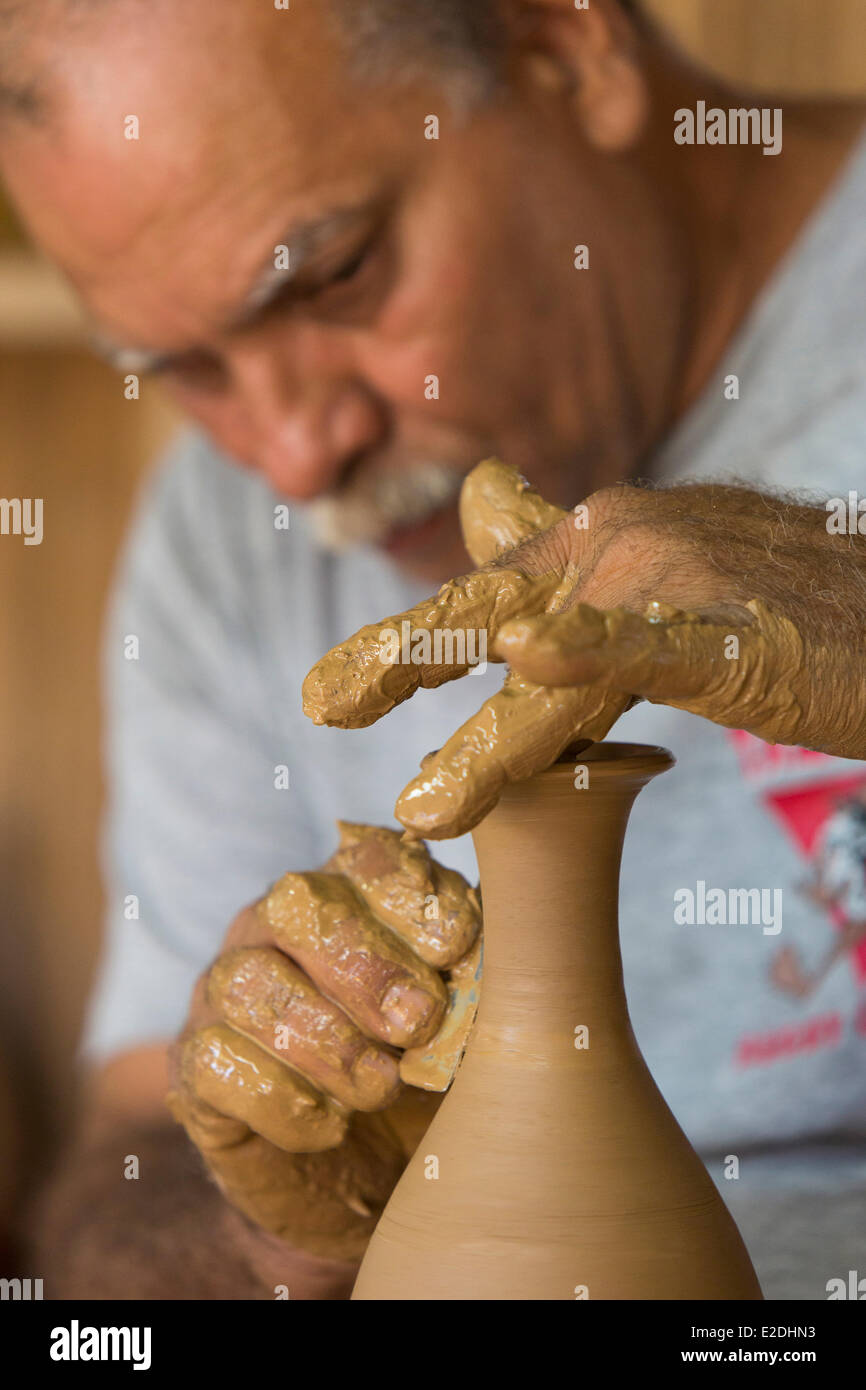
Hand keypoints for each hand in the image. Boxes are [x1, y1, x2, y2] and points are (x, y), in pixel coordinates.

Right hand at [167, 823, 480, 1262]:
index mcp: (351, 893)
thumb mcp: (468, 1021)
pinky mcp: (196, 1070)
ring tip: (381, 1086)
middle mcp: (275, 926)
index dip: (409, 892)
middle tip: (418, 1022)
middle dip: (365, 964)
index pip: (367, 855)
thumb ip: (476, 977)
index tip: (457, 946)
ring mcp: (224, 994)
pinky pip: (215, 1064)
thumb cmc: (428, 1074)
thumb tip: (477, 956)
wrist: (373, 1174)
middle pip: (296, 903)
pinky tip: (332, 1124)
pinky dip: (283, 1100)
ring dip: (326, 1039)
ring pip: (246, 982)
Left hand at [304, 460, 865, 838]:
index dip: (410, 643)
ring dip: (488, 740)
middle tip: (322, 703)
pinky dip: (595, 648)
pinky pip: (653, 643)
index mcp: (598, 540)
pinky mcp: (736, 631)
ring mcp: (676, 581)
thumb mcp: (652, 578)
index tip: (335, 693)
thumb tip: (476, 494)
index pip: (488, 594)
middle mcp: (621, 544)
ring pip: (559, 665)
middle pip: (491, 607)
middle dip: (401, 658)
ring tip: (424, 809)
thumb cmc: (777, 604)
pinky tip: (534, 656)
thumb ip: (559, 554)